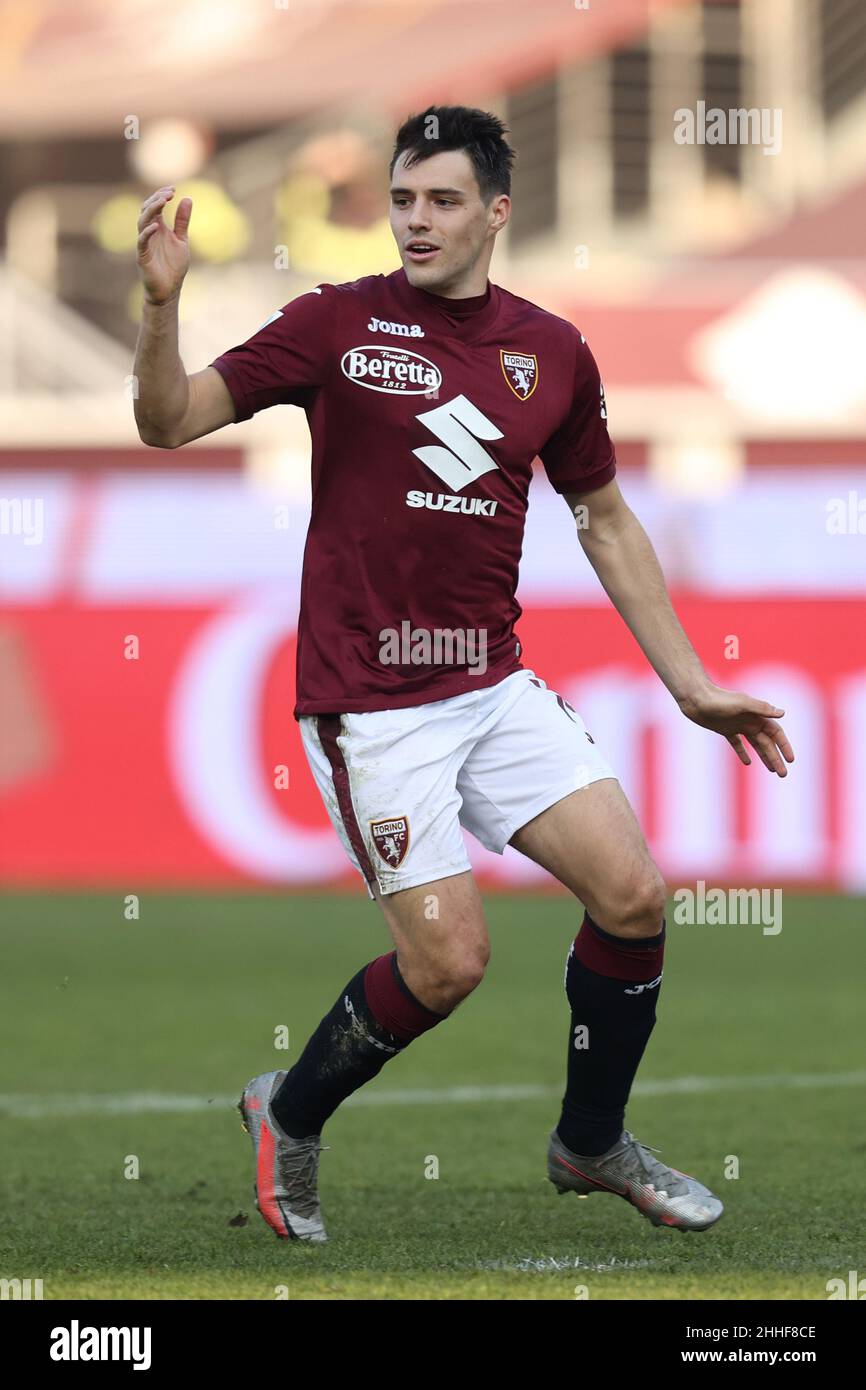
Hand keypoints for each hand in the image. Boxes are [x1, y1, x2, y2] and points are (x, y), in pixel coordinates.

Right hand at [137, 186, 191, 305]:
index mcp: (158, 228)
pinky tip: (157, 226)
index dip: (161, 195)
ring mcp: (145, 244)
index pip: (155, 206)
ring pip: (142, 222)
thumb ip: (182, 221)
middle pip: (146, 210)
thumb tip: (187, 199)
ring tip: (163, 202)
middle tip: (169, 193)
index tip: (173, 189)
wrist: (169, 290)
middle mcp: (149, 233)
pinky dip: (147, 233)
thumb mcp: (181, 240)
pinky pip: (142, 241)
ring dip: (151, 210)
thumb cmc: (173, 266)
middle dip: (156, 199)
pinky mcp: (143, 256)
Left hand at [677, 681, 794, 775]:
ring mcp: (738, 725)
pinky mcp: (725, 730)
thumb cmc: (719, 699)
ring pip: (755, 745)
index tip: (791, 760)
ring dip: (764, 757)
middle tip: (782, 774)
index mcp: (757, 715)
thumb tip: (782, 713)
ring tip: (772, 771)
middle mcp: (750, 721)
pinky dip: (743, 753)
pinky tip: (748, 763)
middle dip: (776, 758)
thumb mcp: (742, 704)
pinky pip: (737, 743)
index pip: (776, 733)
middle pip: (767, 743)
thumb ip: (761, 708)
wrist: (696, 698)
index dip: (784, 746)